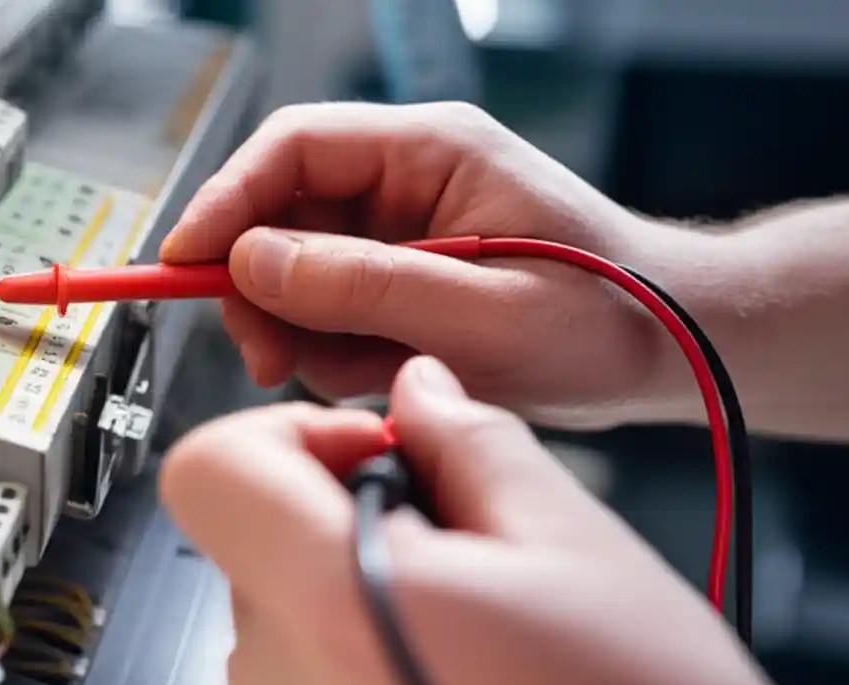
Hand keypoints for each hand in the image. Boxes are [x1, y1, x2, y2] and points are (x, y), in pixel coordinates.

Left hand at [160, 356, 788, 684]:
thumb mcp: (575, 547)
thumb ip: (470, 445)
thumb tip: (416, 393)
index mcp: (331, 611)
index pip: (208, 468)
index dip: (290, 436)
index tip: (372, 457)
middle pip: (256, 538)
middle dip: (348, 519)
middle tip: (459, 559)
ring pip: (285, 611)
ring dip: (360, 596)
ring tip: (468, 642)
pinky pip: (297, 681)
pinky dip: (355, 662)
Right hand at [162, 102, 697, 427]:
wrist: (667, 355)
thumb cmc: (606, 316)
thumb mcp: (481, 311)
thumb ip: (363, 285)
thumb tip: (253, 262)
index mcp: (431, 150)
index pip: (294, 148)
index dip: (227, 201)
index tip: (181, 261)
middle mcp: (408, 179)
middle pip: (282, 211)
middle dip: (262, 287)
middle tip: (267, 355)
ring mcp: (403, 230)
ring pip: (298, 269)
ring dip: (304, 330)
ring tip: (361, 372)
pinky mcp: (404, 278)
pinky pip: (331, 309)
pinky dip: (338, 350)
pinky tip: (386, 371)